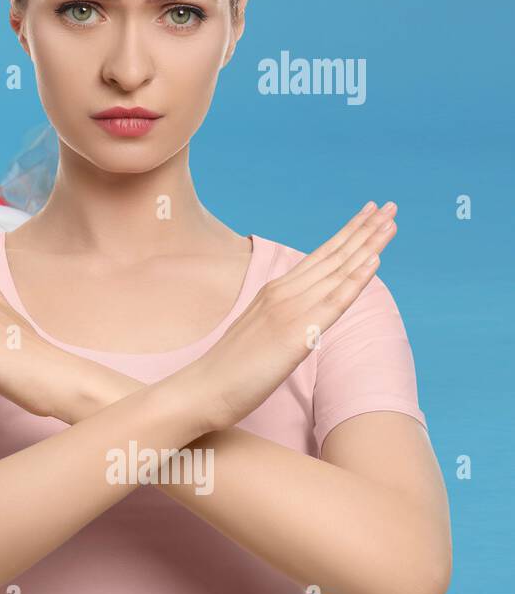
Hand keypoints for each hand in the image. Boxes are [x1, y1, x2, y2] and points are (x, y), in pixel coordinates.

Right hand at [188, 201, 398, 431]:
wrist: (203, 388)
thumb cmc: (228, 369)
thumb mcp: (258, 333)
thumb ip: (280, 318)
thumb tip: (301, 318)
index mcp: (274, 292)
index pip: (319, 257)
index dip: (346, 234)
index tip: (368, 214)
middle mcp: (283, 292)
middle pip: (332, 255)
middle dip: (363, 228)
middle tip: (389, 205)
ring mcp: (289, 310)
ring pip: (337, 270)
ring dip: (367, 243)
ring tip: (390, 221)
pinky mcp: (296, 333)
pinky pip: (334, 301)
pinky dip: (356, 278)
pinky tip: (375, 259)